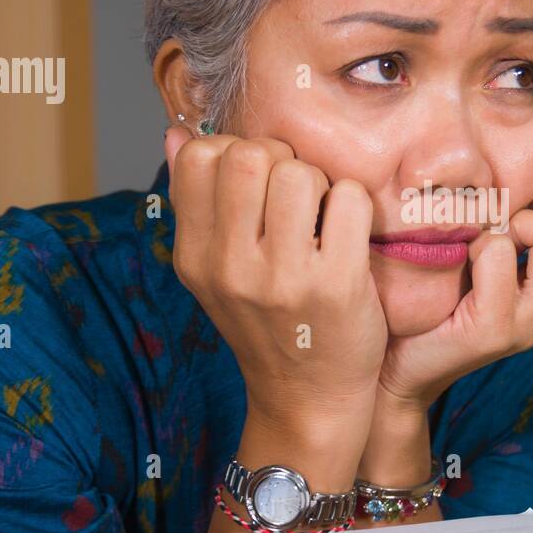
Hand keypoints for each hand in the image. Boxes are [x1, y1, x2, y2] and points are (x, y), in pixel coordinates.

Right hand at [164, 126, 387, 439]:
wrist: (308, 400)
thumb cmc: (268, 324)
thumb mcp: (215, 272)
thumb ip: (197, 202)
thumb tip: (178, 132)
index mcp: (196, 258)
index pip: (201, 157)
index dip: (235, 152)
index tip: (256, 184)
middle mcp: (232, 268)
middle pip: (250, 156)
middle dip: (281, 161)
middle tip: (296, 195)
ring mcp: (284, 278)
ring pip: (300, 173)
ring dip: (320, 183)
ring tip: (321, 217)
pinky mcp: (337, 285)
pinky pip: (348, 198)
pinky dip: (354, 204)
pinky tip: (347, 234)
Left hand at [376, 176, 532, 410]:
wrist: (392, 370)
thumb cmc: (426, 304)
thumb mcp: (471, 256)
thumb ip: (498, 224)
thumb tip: (499, 166)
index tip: (506, 210)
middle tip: (494, 227)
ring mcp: (528, 323)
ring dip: (514, 225)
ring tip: (477, 247)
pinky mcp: (494, 331)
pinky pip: (501, 256)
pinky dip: (478, 247)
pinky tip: (455, 266)